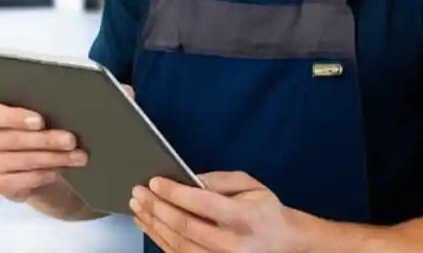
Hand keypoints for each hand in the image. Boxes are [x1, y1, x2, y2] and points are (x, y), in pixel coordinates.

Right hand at [0, 101, 88, 202]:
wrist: (39, 168)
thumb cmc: (38, 133)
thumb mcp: (36, 120)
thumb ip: (39, 114)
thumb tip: (63, 112)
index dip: (16, 118)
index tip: (41, 121)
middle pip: (12, 139)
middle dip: (45, 140)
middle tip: (71, 140)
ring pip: (21, 160)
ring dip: (53, 158)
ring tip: (77, 156)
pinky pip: (22, 180)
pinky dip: (43, 175)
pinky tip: (59, 171)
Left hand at [130, 171, 305, 252]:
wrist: (285, 244)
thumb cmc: (265, 211)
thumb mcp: (250, 185)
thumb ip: (219, 180)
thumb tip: (186, 179)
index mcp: (245, 218)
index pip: (203, 204)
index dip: (174, 193)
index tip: (154, 182)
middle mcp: (234, 244)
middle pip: (185, 226)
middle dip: (156, 207)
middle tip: (138, 192)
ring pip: (178, 244)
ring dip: (153, 224)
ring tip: (138, 207)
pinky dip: (160, 239)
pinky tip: (148, 225)